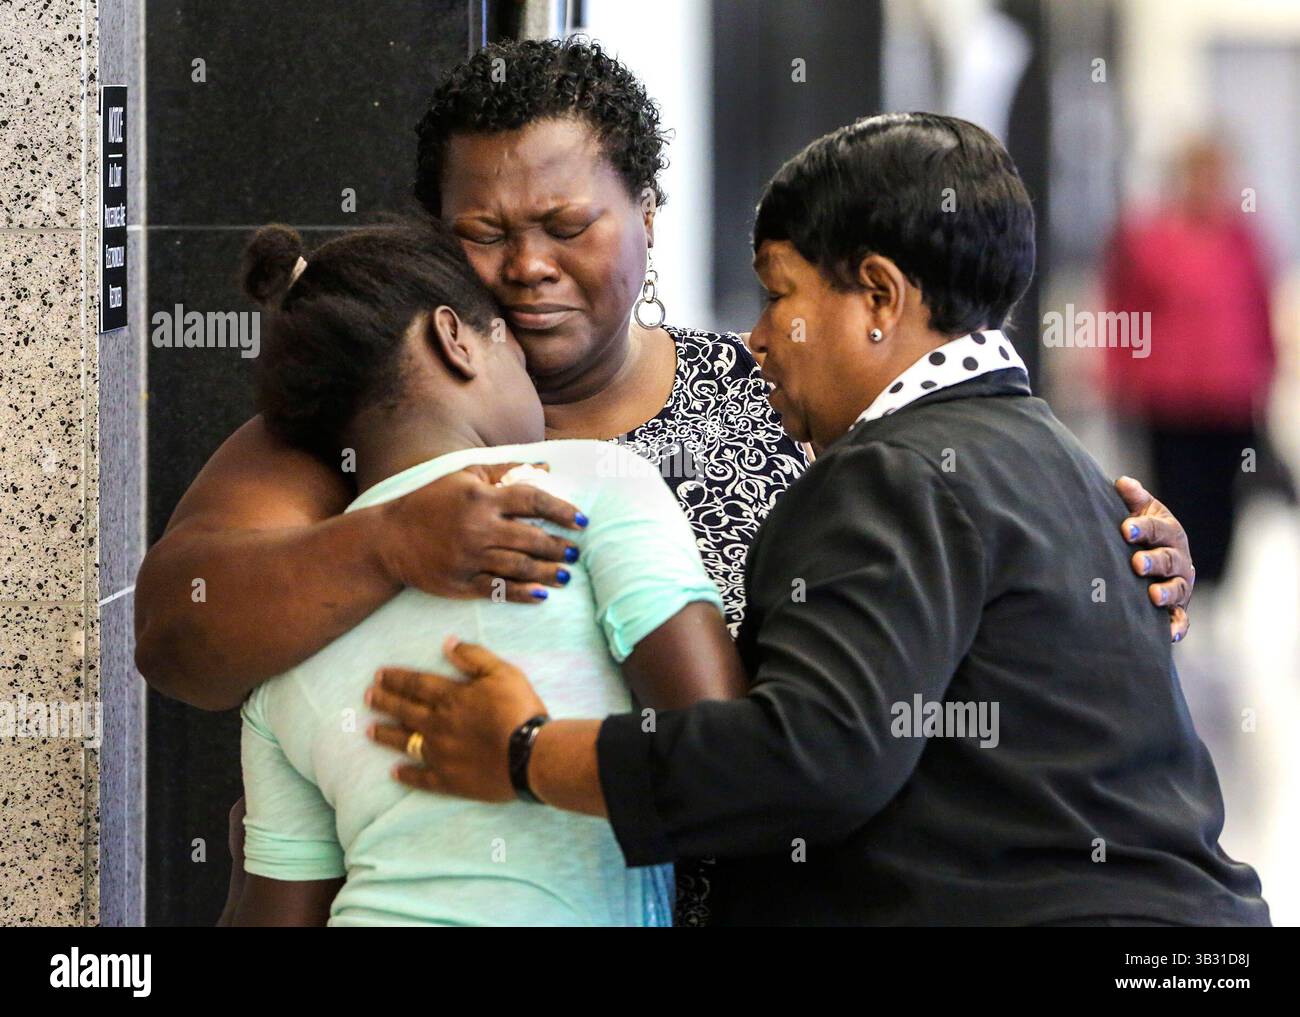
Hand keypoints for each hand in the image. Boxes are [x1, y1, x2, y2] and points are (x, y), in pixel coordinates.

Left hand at [365, 637, 547, 801]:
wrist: (530, 755)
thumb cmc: (520, 710)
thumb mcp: (502, 673)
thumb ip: (474, 657)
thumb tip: (448, 643)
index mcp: (452, 697)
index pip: (417, 684)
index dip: (397, 678)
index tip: (379, 675)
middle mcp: (438, 724)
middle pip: (405, 710)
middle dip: (384, 701)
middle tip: (367, 697)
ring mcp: (441, 754)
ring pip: (405, 742)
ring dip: (386, 734)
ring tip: (369, 730)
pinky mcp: (448, 780)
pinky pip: (421, 778)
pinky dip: (406, 775)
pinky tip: (394, 773)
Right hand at [374, 462, 586, 604]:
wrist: (389, 537)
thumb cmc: (431, 501)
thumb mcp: (464, 477)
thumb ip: (506, 471)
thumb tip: (546, 468)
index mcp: (481, 498)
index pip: (532, 501)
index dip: (561, 510)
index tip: (582, 520)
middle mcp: (478, 528)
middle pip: (531, 538)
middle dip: (559, 546)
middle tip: (576, 551)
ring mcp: (469, 558)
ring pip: (519, 566)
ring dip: (548, 572)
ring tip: (567, 575)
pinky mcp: (461, 582)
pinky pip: (498, 589)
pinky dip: (522, 593)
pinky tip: (541, 595)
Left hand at [1115, 475, 1193, 642]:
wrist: (1148, 558)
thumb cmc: (1138, 532)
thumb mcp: (1138, 512)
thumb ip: (1132, 499)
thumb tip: (1122, 483)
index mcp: (1168, 532)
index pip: (1158, 528)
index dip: (1142, 528)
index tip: (1125, 529)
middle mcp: (1178, 558)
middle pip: (1169, 559)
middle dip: (1154, 561)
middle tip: (1136, 563)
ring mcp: (1179, 584)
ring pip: (1177, 589)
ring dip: (1166, 592)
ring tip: (1153, 595)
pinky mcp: (1176, 608)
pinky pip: (1180, 619)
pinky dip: (1176, 626)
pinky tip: (1168, 634)